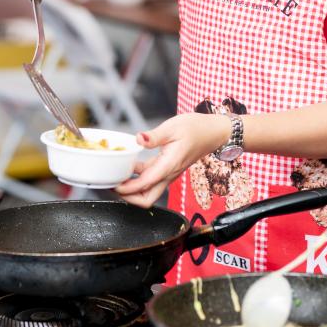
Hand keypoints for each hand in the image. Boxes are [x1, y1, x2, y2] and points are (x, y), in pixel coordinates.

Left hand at [115, 113, 230, 207]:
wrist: (212, 132)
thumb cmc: (196, 128)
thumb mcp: (173, 127)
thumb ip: (154, 136)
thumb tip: (138, 139)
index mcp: (169, 165)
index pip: (145, 184)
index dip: (127, 189)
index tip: (114, 184)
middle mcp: (169, 174)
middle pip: (147, 199)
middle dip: (129, 198)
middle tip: (114, 186)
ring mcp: (168, 173)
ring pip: (149, 191)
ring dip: (133, 189)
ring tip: (118, 176)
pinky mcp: (168, 169)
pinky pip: (151, 179)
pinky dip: (139, 177)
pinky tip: (131, 166)